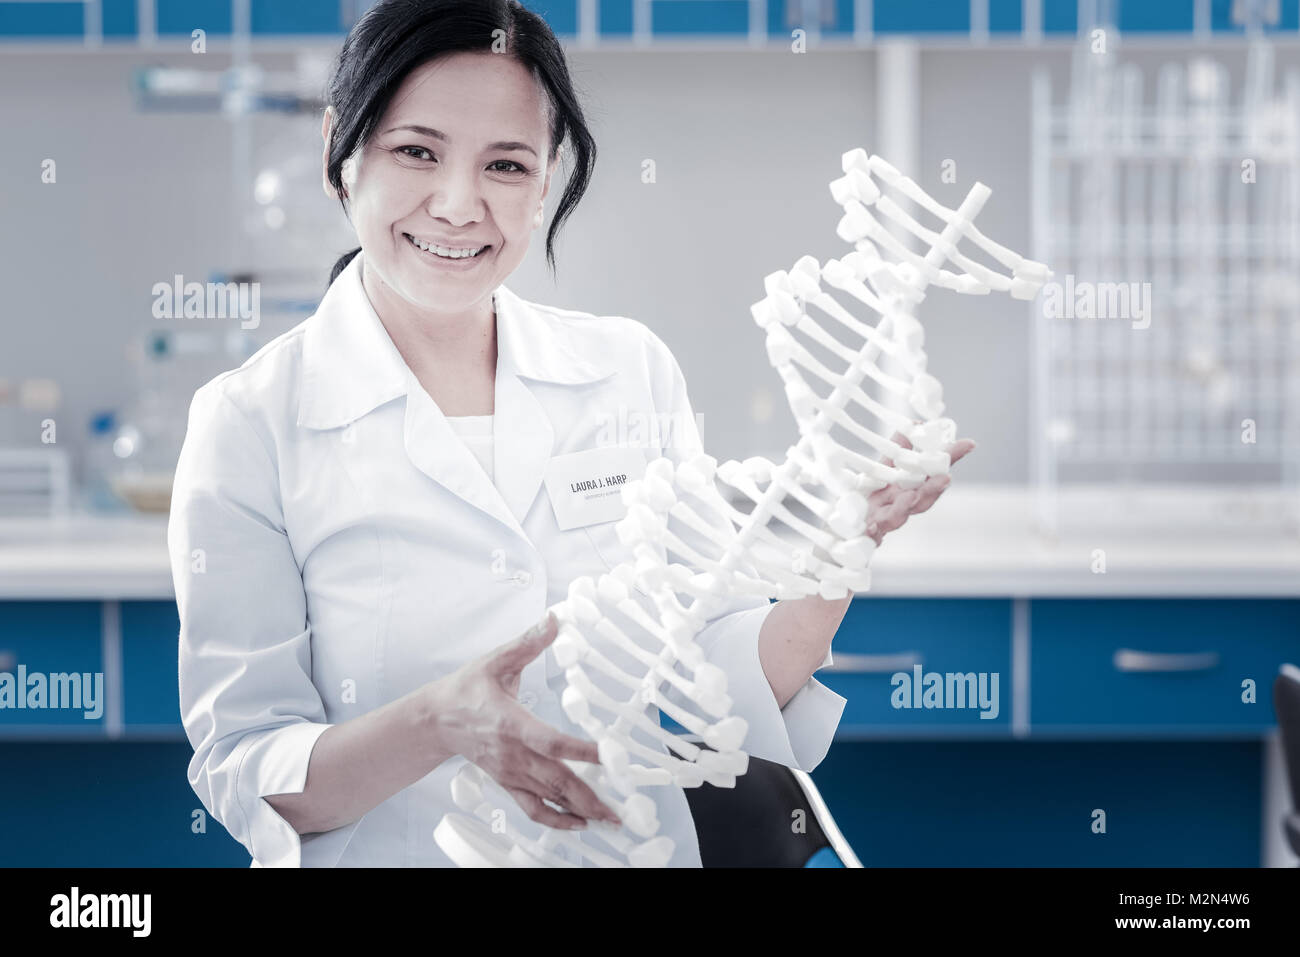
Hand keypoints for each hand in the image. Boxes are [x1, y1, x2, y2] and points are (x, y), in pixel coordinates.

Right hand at [428, 611, 621, 829]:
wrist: (435, 719)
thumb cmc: (465, 689)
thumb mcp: (495, 660)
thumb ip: (528, 642)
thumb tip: (554, 619)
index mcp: (511, 723)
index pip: (550, 742)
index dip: (580, 751)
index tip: (608, 756)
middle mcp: (512, 754)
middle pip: (556, 780)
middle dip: (590, 796)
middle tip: (620, 810)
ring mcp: (510, 773)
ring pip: (549, 798)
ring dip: (581, 811)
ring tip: (610, 820)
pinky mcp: (508, 783)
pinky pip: (533, 808)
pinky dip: (557, 820)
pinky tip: (580, 824)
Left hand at [863, 433, 974, 545]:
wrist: (845, 524)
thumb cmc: (869, 496)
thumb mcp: (883, 468)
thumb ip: (899, 449)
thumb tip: (916, 423)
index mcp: (910, 487)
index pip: (933, 472)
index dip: (950, 458)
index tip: (969, 443)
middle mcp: (902, 505)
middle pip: (922, 499)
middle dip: (934, 489)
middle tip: (946, 477)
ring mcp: (885, 520)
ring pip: (899, 517)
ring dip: (906, 507)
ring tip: (910, 497)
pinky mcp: (867, 533)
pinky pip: (871, 534)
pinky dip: (874, 532)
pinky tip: (874, 527)